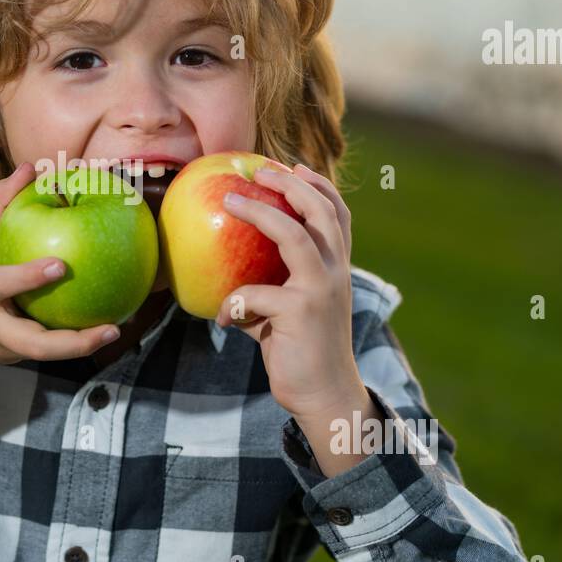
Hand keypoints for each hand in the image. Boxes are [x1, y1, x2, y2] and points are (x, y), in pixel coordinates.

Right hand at [0, 161, 121, 364]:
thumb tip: (29, 168)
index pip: (0, 284)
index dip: (27, 278)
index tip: (60, 266)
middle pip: (31, 344)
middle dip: (72, 343)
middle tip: (110, 330)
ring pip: (41, 354)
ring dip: (79, 346)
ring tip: (114, 331)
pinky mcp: (8, 360)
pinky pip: (40, 351)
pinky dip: (68, 342)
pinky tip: (99, 331)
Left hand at [213, 162, 364, 417]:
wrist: (325, 395)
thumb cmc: (300, 351)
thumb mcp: (287, 311)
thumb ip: (267, 287)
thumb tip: (225, 276)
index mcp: (337, 268)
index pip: (337, 214)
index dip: (317, 185)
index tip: (293, 166)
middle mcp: (336, 272)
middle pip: (320, 212)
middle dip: (291, 184)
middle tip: (259, 169)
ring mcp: (321, 290)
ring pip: (295, 235)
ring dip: (260, 213)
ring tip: (230, 200)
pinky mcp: (301, 312)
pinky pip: (254, 294)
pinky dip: (233, 303)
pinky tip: (223, 318)